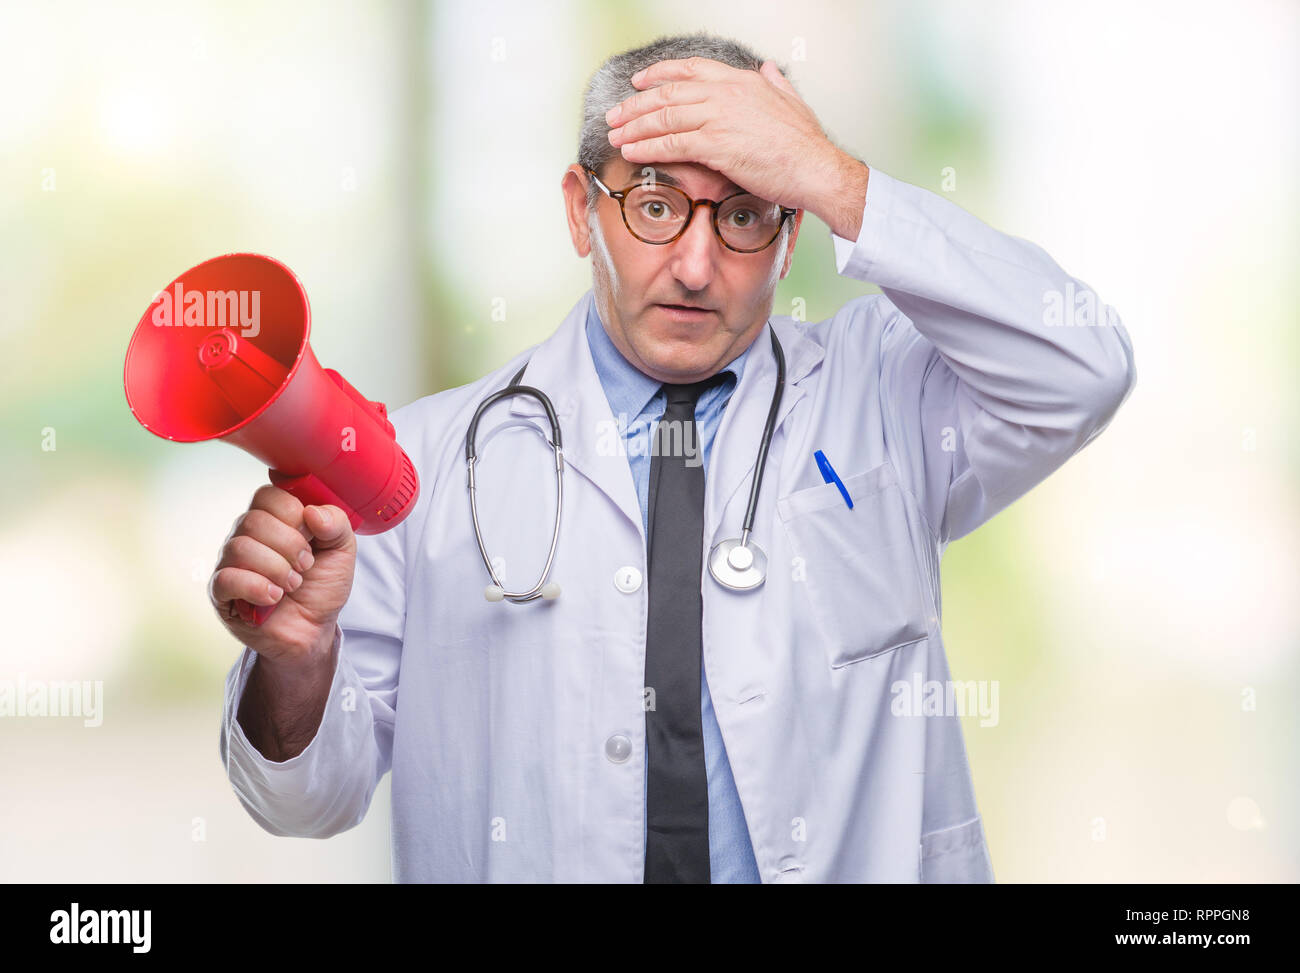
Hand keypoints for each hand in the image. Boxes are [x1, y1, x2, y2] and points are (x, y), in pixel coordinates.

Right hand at [209, 485, 356, 664]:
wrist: (313, 629)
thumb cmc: (322, 586)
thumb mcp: (342, 551)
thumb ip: (337, 524)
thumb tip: (312, 512)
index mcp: (272, 519)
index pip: (267, 495)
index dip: (292, 514)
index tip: (312, 537)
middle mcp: (245, 535)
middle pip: (254, 521)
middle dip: (289, 545)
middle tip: (305, 566)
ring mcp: (229, 562)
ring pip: (240, 548)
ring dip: (276, 569)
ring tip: (293, 585)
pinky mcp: (220, 592)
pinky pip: (226, 578)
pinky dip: (257, 587)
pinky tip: (274, 597)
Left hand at [604, 57, 861, 226]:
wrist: (815, 168)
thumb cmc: (806, 144)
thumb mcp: (792, 102)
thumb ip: (775, 82)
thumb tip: (767, 68)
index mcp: (741, 81)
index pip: (690, 69)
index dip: (659, 74)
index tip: (638, 83)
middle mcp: (726, 94)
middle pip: (668, 93)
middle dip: (636, 105)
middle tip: (615, 115)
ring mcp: (720, 118)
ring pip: (665, 117)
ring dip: (635, 127)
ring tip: (615, 135)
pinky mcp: (716, 146)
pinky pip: (672, 144)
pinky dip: (647, 147)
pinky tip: (632, 152)